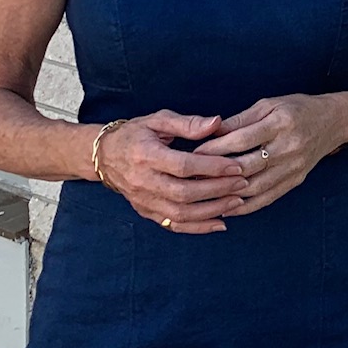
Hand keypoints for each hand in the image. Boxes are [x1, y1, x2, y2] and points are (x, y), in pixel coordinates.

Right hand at [95, 112, 248, 234]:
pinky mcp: (146, 211)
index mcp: (145, 155)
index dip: (211, 167)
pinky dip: (198, 227)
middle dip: (217, 190)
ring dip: (212, 210)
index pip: (182, 166)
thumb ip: (188, 123)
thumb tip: (217, 123)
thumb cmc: (135, 134)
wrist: (104, 156)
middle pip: (183, 193)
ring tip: (238, 201)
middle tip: (243, 183)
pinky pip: (173, 225)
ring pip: (180, 213)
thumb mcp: (158, 120)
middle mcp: (142, 181)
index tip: (236, 166)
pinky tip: (220, 223)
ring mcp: (143, 200)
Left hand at [194, 93, 347, 217]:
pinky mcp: (295, 180)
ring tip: (203, 196)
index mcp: (280, 124)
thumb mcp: (270, 104)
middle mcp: (289, 147)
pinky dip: (245, 206)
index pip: (241, 140)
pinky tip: (226, 208)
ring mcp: (293, 167)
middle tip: (190, 179)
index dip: (214, 149)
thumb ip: (241, 120)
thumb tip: (210, 133)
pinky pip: (267, 198)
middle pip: (246, 167)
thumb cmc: (298, 108)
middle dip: (215, 175)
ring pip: (255, 188)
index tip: (191, 154)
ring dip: (227, 195)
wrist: (334, 122)